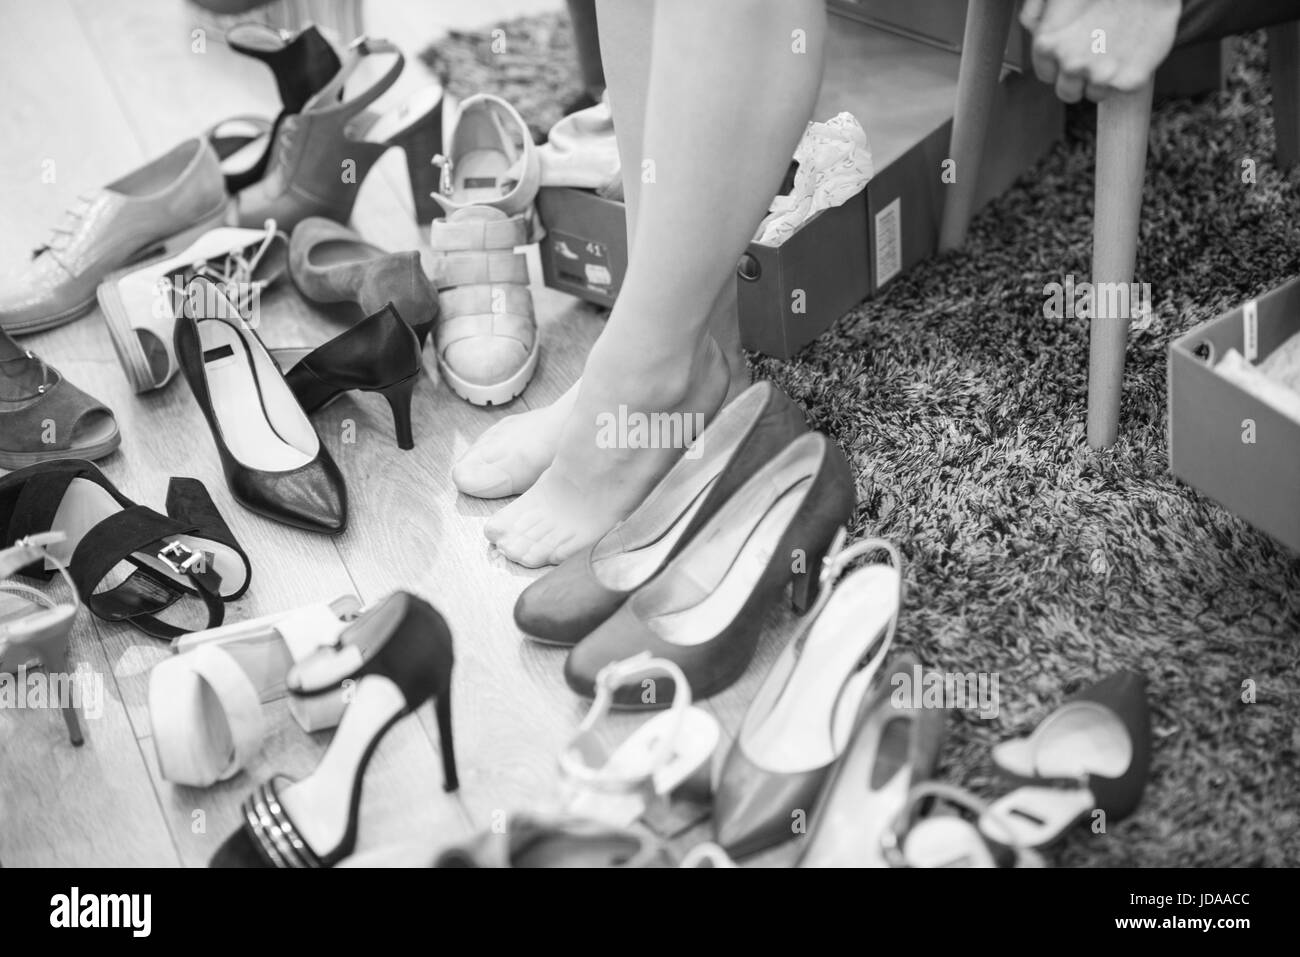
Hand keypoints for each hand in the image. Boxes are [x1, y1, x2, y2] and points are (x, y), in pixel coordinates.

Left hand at [1019, 0, 1181, 102]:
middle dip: (1079, 78)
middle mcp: (1070, 64)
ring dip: (1105, 78)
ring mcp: (1100, 75)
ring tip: (1118, 48)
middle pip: (1067, 92)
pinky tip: (1134, 51)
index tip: (1076, 53)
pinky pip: (1124, 89)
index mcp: (1047, 44)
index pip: (1047, 74)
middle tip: (1098, 54)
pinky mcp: (1128, 81)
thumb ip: (1036, 12)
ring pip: (1096, 93)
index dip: (1062, 65)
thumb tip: (1029, 26)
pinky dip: (1130, 74)